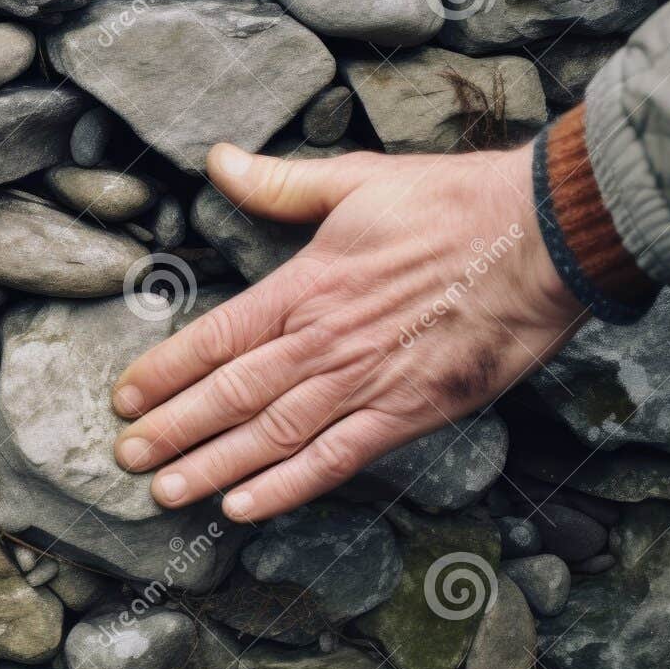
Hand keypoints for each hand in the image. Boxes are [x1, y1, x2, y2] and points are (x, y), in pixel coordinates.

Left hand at [112, 141, 587, 522]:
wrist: (544, 239)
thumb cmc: (453, 204)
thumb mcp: (357, 179)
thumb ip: (280, 184)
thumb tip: (218, 161)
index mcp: (306, 285)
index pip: (216, 336)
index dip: (165, 370)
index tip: (125, 396)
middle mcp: (324, 341)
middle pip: (230, 394)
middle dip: (172, 428)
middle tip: (126, 455)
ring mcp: (364, 382)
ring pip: (270, 435)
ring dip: (212, 466)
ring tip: (165, 490)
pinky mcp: (407, 413)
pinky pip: (333, 460)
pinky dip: (285, 488)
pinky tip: (243, 507)